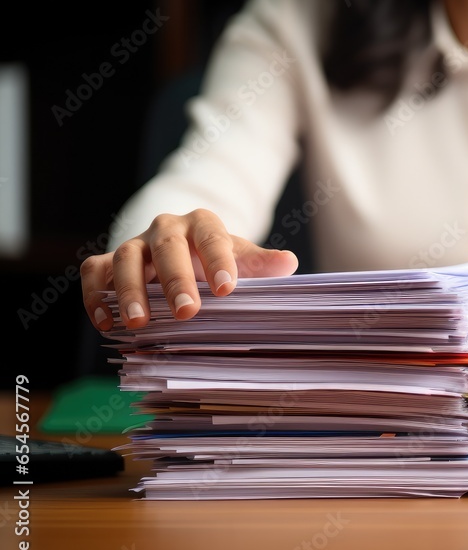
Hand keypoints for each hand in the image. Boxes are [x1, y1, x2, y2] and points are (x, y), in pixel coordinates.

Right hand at [81, 209, 297, 330]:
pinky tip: (106, 324)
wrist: (184, 256)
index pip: (212, 237)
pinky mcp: (108, 263)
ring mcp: (135, 245)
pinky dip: (96, 296)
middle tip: (188, 311)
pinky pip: (95, 273)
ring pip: (125, 258)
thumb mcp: (241, 260)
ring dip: (130, 290)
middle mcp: (165, 229)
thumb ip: (261, 264)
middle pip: (167, 247)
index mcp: (202, 225)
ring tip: (138, 323)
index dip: (219, 261)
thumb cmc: (216, 261)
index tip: (227, 289)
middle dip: (176, 280)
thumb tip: (289, 263)